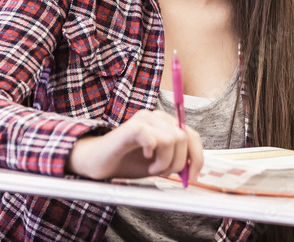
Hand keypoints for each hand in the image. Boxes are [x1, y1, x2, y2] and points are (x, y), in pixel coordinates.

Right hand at [66, 110, 202, 182]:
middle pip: (184, 137)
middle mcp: (155, 117)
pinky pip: (152, 138)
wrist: (96, 161)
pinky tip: (144, 157)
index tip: (192, 175)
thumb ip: (176, 160)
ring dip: (165, 161)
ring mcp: (143, 120)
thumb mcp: (157, 163)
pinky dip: (153, 153)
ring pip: (172, 139)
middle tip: (163, 173)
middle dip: (179, 162)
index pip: (191, 135)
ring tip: (151, 168)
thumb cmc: (125, 160)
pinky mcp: (131, 128)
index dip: (196, 157)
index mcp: (164, 124)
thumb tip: (193, 168)